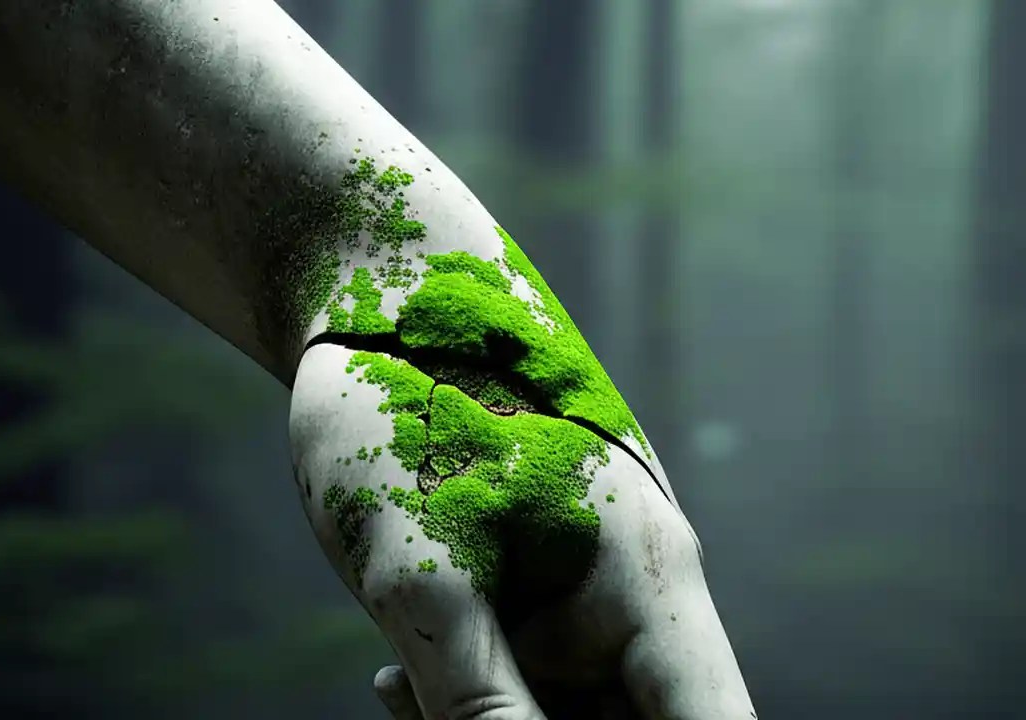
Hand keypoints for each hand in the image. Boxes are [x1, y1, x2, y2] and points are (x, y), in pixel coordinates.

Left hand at [289, 343, 757, 719]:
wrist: (374, 319)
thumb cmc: (403, 414)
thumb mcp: (423, 574)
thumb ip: (480, 705)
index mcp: (651, 581)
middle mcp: (637, 606)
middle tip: (435, 714)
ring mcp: (587, 611)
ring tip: (404, 686)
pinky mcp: (537, 611)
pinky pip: (523, 700)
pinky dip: (466, 711)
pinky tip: (398, 680)